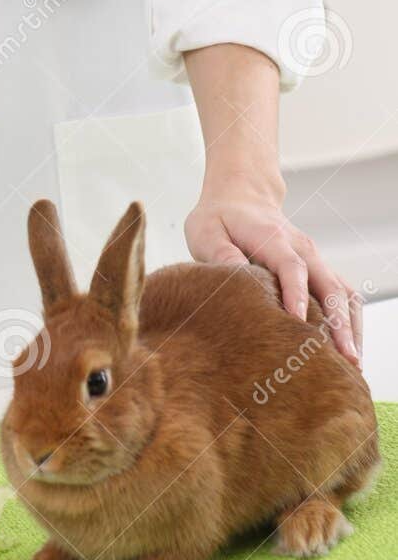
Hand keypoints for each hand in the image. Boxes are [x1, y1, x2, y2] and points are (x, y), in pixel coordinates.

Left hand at [185, 166, 362, 367]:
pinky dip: (350, 322)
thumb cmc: (220, 218)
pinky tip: (347, 351)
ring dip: (351, 326)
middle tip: (345, 358)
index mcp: (272, 237)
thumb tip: (237, 280)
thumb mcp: (206, 230)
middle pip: (330, 285)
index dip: (297, 294)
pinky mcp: (318, 270)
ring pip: (343, 293)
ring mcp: (315, 259)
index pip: (292, 266)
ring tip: (353, 364)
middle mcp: (302, 248)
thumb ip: (221, 255)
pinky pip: (343, 295)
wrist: (242, 195)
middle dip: (339, 323)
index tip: (299, 322)